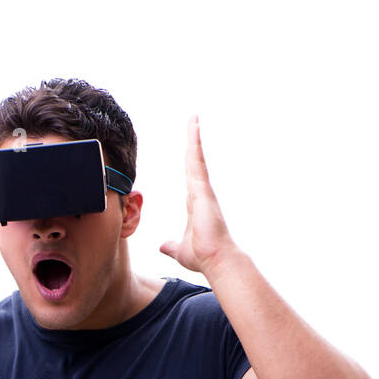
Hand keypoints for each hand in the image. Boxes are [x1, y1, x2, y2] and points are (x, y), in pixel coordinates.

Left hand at [159, 115, 238, 272]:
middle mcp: (200, 194)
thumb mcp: (179, 250)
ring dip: (194, 138)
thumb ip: (171, 246)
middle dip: (193, 142)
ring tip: (193, 118)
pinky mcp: (203, 190)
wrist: (215, 260)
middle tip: (193, 122)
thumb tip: (162, 246)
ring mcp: (202, 191)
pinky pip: (197, 162)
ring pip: (195, 158)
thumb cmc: (202, 256)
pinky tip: (194, 129)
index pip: (190, 176)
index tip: (189, 148)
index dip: (190, 161)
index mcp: (194, 204)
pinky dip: (195, 146)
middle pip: (194, 162)